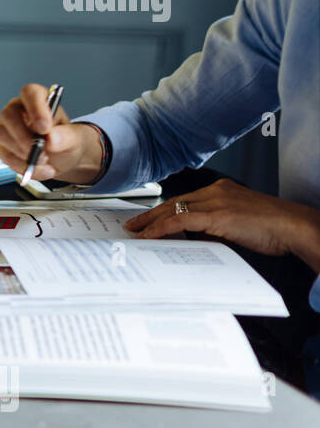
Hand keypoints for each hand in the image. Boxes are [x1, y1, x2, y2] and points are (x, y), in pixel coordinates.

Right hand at [0, 83, 102, 183]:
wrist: (62, 158)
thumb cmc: (66, 140)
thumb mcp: (75, 139)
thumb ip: (66, 137)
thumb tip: (51, 138)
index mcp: (37, 99)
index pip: (30, 93)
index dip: (35, 108)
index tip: (44, 128)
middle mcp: (18, 111)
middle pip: (9, 114)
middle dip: (24, 135)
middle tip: (41, 151)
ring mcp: (7, 128)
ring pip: (2, 134)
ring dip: (23, 153)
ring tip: (45, 161)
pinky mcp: (3, 147)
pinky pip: (5, 155)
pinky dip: (22, 166)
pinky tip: (39, 169)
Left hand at [125, 179, 319, 264]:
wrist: (295, 227)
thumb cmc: (274, 229)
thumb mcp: (239, 225)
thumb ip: (216, 227)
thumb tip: (195, 238)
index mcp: (222, 190)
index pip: (185, 199)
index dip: (164, 209)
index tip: (149, 218)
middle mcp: (216, 191)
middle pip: (174, 202)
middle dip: (150, 214)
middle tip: (132, 224)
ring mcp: (216, 201)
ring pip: (173, 210)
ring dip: (150, 222)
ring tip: (135, 232)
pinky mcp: (217, 215)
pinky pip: (180, 221)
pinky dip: (161, 229)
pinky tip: (149, 236)